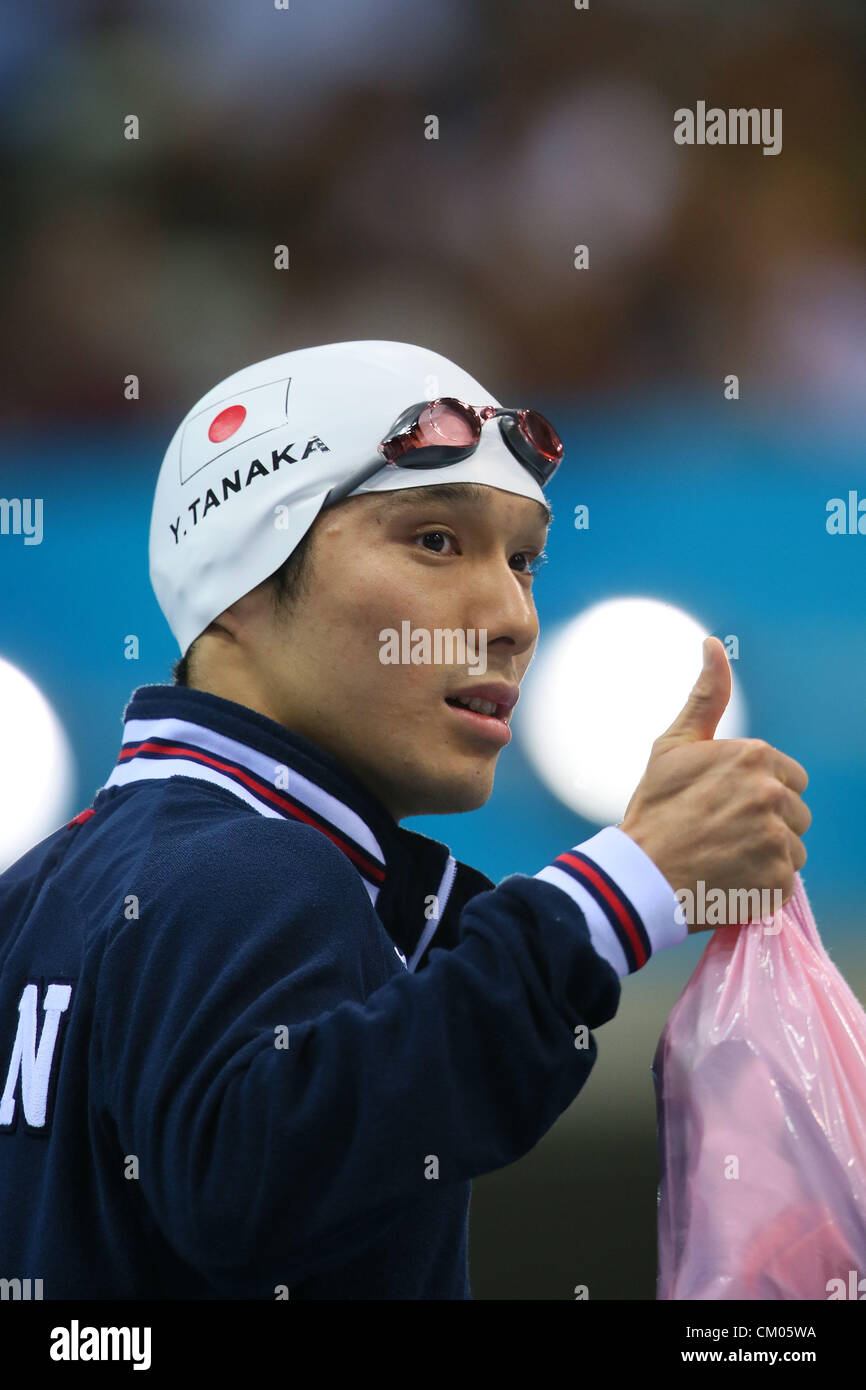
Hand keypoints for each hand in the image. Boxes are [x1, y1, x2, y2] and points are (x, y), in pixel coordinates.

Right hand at [619, 637, 810, 932]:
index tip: (722, 806)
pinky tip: (731, 880)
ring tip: (725, 858)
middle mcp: (772, 793)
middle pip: (795, 812)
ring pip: (793, 847)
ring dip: (767, 854)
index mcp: (754, 756)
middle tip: (722, 834)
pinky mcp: (778, 880)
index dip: (756, 792)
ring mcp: (777, 839)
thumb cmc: (654, 808)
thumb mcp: (674, 745)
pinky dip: (762, 885)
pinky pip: (784, 880)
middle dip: (766, 822)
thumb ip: (706, 696)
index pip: (787, 777)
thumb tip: (714, 644)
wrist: (640, 875)